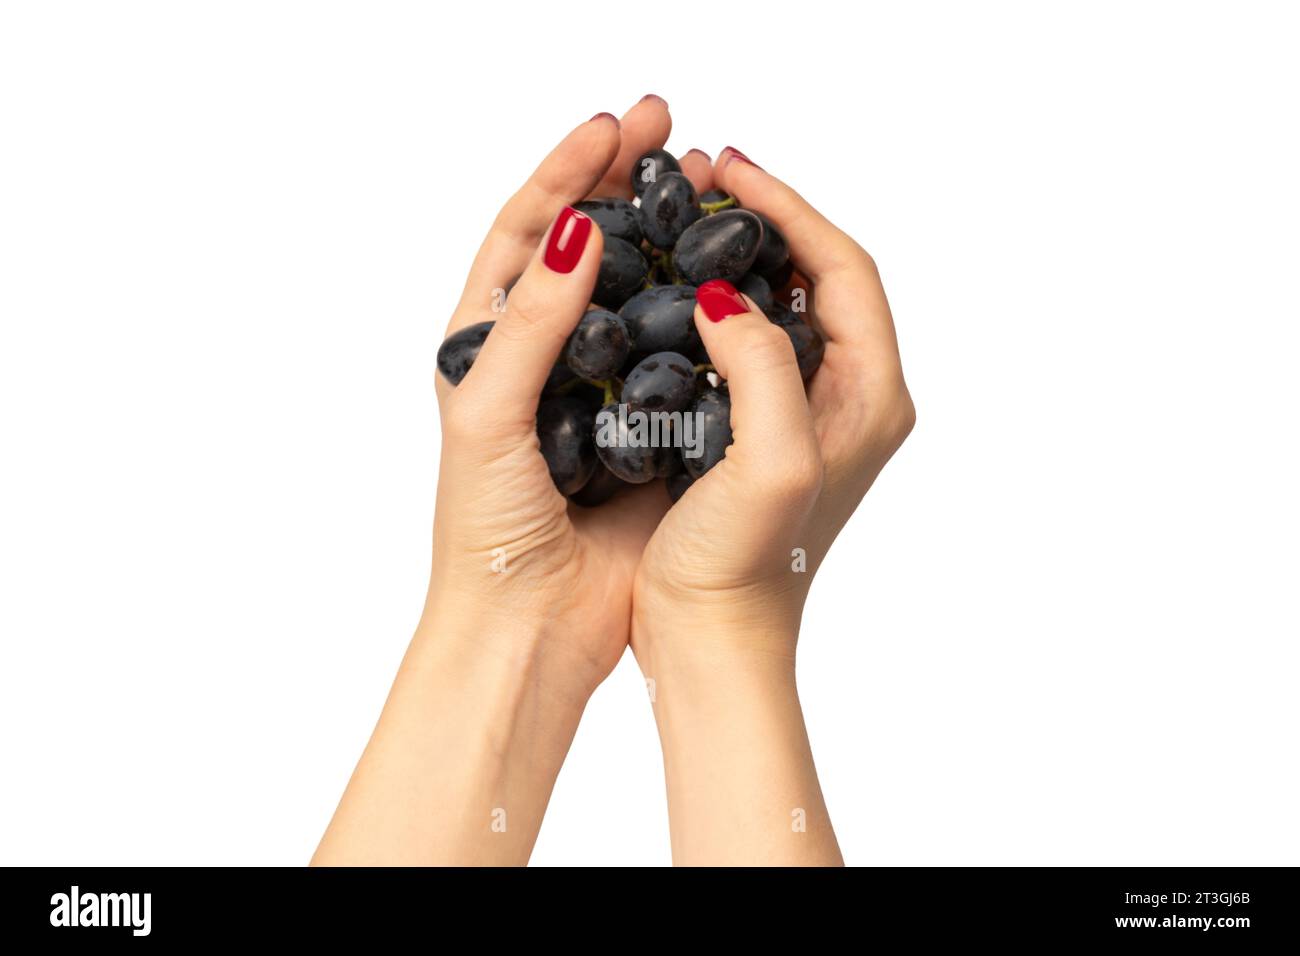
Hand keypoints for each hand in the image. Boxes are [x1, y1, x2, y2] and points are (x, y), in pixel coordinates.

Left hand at [428, 98, 675, 693]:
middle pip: (586, 247)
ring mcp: (600, 389)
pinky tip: (733, 272)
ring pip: (639, 291)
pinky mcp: (647, 426)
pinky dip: (702, 307)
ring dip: (668, 232)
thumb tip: (580, 228)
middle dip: (621, 180)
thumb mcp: (488, 411)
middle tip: (668, 124)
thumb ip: (531, 322)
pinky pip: (680, 353)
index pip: (524, 233)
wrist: (532, 625)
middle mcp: (543, 357)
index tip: (613, 127)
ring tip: (706, 180)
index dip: (566, 173)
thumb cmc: (487, 527)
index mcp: (485, 344)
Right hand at [630, 148, 914, 864]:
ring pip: (787, 306)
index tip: (731, 173)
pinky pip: (754, 343)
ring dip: (744, 256)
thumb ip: (762, 366)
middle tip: (707, 177)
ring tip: (689, 215)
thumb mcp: (769, 461)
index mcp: (870, 396)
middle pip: (822, 276)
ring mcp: (811, 415)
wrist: (716, 642)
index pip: (844, 270)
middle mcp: (852, 399)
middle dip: (769, 220)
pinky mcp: (766, 431)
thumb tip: (724, 298)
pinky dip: (720, 303)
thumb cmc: (746, 569)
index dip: (791, 210)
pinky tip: (675, 289)